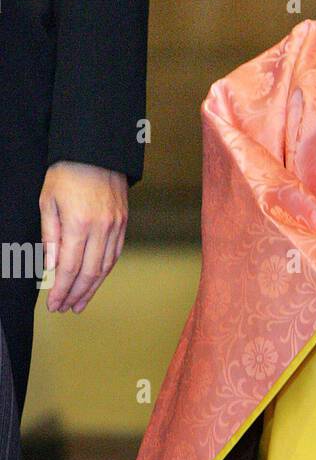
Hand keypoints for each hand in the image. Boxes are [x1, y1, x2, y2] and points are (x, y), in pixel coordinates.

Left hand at [40, 161, 127, 312]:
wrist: (96, 151)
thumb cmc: (67, 173)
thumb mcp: (48, 201)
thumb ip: (50, 236)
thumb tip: (50, 267)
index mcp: (78, 223)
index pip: (69, 267)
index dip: (61, 290)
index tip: (54, 304)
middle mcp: (100, 228)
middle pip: (89, 273)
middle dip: (76, 294)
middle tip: (65, 308)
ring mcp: (115, 227)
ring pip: (105, 268)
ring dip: (91, 288)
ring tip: (79, 303)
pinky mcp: (123, 224)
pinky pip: (114, 255)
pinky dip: (104, 272)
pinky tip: (94, 281)